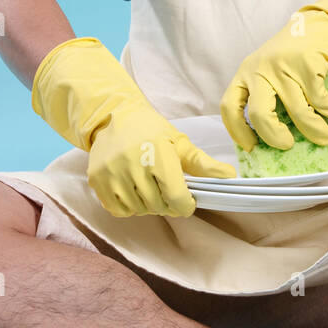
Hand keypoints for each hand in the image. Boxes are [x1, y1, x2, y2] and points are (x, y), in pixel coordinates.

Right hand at [88, 100, 235, 216]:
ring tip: (149, 187)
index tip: (187, 201)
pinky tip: (133, 190)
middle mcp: (132, 164)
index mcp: (157, 154)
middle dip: (168, 203)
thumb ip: (203, 163)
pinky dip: (129, 206)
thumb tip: (230, 177)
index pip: (176, 198)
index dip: (186, 205)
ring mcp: (111, 174)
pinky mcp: (97, 181)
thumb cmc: (149, 129)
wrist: (112, 117)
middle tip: (166, 188)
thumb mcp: (178, 142)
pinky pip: (119, 210)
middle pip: (158, 206)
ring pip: (139, 210)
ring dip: (148, 205)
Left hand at [220, 9, 327, 151]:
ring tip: (325, 138)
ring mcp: (283, 66)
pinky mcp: (307, 64)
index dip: (237, 131)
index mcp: (246, 73)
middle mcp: (260, 70)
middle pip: (259, 113)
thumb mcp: (270, 69)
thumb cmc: (296, 52)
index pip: (229, 106)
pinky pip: (319, 99)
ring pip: (296, 111)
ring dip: (314, 130)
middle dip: (274, 137)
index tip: (252, 147)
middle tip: (287, 146)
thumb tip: (273, 138)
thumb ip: (267, 94)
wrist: (322, 21)